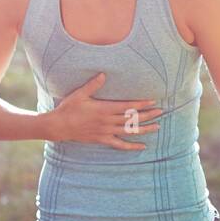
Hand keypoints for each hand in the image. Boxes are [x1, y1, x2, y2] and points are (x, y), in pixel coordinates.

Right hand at [41, 72, 162, 149]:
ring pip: (129, 131)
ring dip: (144, 129)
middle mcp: (107, 121)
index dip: (141, 104)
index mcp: (103, 109)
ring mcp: (105, 132)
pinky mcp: (102, 139)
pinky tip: (142, 146)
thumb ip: (93, 85)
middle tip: (161, 112)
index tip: (152, 101)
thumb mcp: (79, 94)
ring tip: (157, 127)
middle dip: (147, 115)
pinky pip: (119, 144)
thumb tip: (104, 74)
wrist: (59, 126)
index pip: (126, 107)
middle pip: (131, 119)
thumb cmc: (68, 108)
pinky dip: (131, 146)